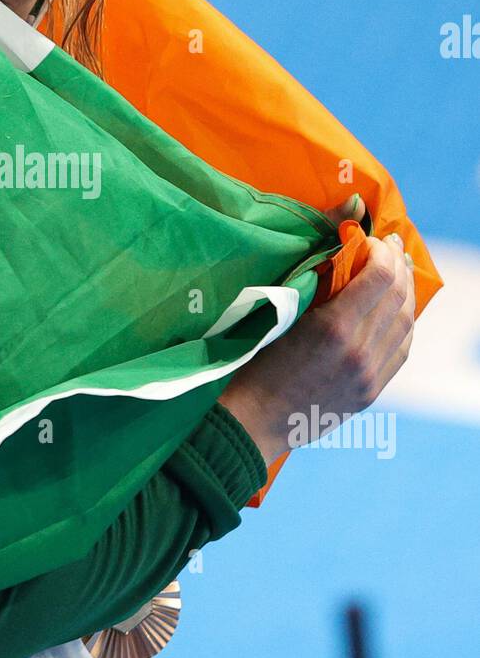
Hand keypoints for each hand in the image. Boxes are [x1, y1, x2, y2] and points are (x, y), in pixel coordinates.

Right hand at [218, 195, 415, 466]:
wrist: (252, 420)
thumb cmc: (253, 361)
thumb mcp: (279, 315)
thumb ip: (315, 284)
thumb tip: (341, 251)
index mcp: (333, 327)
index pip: (379, 276)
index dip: (380, 250)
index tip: (370, 237)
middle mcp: (359, 351)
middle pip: (398, 296)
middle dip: (397, 264)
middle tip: (390, 245)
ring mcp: (368, 375)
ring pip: (405, 323)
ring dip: (405, 292)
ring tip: (399, 272)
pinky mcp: (370, 391)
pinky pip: (400, 350)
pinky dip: (404, 323)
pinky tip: (397, 309)